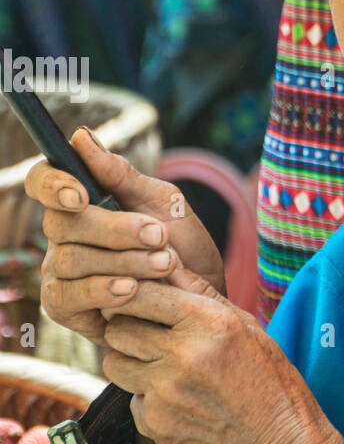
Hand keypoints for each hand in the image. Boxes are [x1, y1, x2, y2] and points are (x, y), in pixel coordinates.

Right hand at [30, 126, 225, 348]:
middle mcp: (63, 236)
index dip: (52, 184)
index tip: (81, 194)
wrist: (202, 300)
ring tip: (165, 264)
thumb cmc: (183, 247)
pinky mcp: (66, 308)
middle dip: (113, 230)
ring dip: (122, 261)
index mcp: (80, 202)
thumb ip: (122, 174)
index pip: (42, 181)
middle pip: (59, 224)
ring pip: (68, 260)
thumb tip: (80, 136)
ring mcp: (61, 273)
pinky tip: (133, 290)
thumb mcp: (164, 204)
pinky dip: (102, 291)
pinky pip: (65, 298)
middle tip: (159, 236)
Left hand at [99, 265, 343, 443]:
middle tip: (152, 335)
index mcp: (209, 323)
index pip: (139, 292)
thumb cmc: (273, 384)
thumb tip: (165, 256)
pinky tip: (180, 402)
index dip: (133, 292)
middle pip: (118, 327)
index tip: (141, 298)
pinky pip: (131, 398)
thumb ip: (201, 292)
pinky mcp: (155, 424)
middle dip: (128, 327)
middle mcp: (182, 355)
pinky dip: (147, 397)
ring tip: (165, 368)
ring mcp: (164, 393)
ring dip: (131, 361)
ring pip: (114, 363)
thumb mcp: (248, 328)